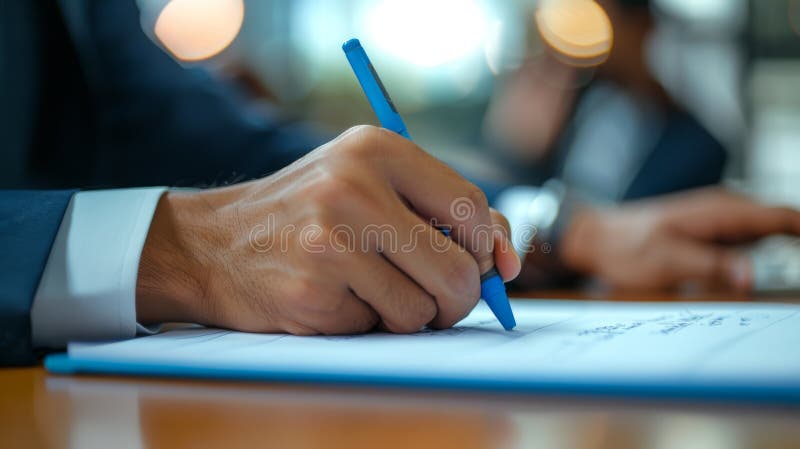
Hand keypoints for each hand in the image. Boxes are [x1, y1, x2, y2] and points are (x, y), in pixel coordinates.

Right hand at [136, 126, 519, 333]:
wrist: (209, 243)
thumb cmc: (305, 213)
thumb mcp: (367, 183)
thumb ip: (439, 210)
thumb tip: (506, 262)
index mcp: (376, 149)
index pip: (471, 205)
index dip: (488, 246)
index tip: (486, 267)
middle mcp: (353, 188)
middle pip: (458, 269)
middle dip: (459, 298)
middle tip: (438, 299)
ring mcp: (330, 242)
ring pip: (423, 310)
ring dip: (408, 314)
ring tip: (369, 289)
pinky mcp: (311, 292)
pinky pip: (378, 328)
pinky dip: (366, 323)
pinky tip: (332, 298)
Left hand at [559, 188, 799, 290]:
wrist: (596, 236)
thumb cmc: (627, 248)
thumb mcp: (667, 261)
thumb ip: (711, 266)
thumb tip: (750, 276)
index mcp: (720, 212)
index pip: (781, 217)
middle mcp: (725, 208)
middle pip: (780, 221)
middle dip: (799, 241)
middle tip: (799, 276)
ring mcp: (718, 216)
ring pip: (767, 228)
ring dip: (786, 243)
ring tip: (792, 272)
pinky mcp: (709, 227)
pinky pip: (749, 234)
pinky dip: (765, 246)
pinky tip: (764, 265)